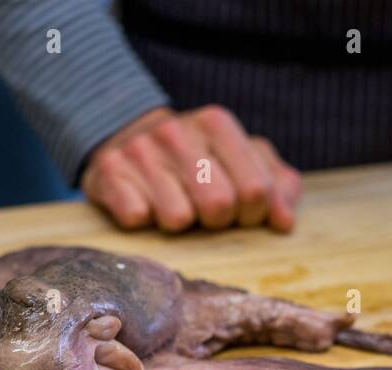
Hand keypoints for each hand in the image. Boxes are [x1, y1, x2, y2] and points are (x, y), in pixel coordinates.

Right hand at [81, 105, 302, 232]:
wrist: (129, 140)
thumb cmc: (199, 160)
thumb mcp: (244, 161)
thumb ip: (277, 185)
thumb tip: (283, 222)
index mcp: (216, 123)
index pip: (256, 190)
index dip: (254, 214)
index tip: (242, 212)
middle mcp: (176, 131)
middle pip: (219, 206)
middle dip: (218, 222)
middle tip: (207, 214)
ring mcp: (139, 151)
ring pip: (177, 219)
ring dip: (181, 225)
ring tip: (175, 205)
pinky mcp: (108, 174)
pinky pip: (137, 218)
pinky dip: (144, 221)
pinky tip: (144, 204)